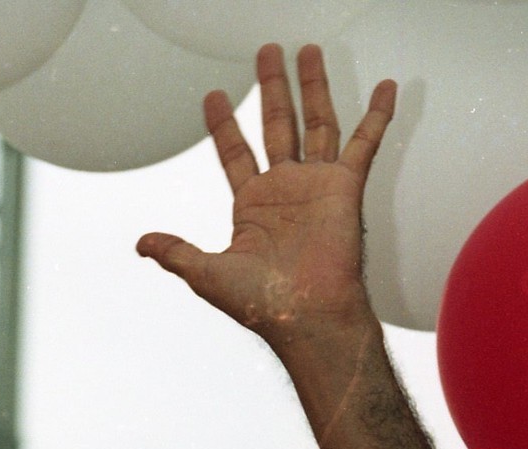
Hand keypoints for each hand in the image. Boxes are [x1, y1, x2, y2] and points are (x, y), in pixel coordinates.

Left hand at [136, 43, 395, 348]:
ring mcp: (316, 187)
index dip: (224, 125)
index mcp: (253, 207)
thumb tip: (143, 244)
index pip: (235, 153)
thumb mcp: (205, 274)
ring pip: (315, 122)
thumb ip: (176, 252)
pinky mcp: (345, 189)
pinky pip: (364, 143)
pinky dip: (376, 116)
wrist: (306, 317)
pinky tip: (384, 89)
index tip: (215, 97)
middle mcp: (285, 192)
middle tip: (267, 55)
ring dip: (312, 87)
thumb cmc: (263, 305)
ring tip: (309, 53)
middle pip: (277, 125)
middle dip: (271, 88)